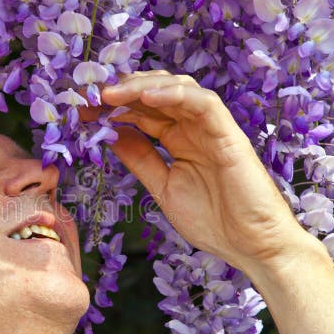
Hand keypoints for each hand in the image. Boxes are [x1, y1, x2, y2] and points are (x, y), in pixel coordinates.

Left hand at [91, 71, 306, 273]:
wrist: (253, 247)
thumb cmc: (214, 222)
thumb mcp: (163, 187)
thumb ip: (139, 159)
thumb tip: (109, 135)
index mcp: (178, 140)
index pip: (141, 111)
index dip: (111, 106)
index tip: (80, 108)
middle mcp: (193, 128)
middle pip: (155, 93)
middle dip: (120, 90)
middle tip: (88, 95)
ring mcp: (212, 128)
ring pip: (177, 89)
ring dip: (141, 87)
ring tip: (109, 94)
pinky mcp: (229, 134)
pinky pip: (203, 104)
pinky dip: (175, 95)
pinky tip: (146, 97)